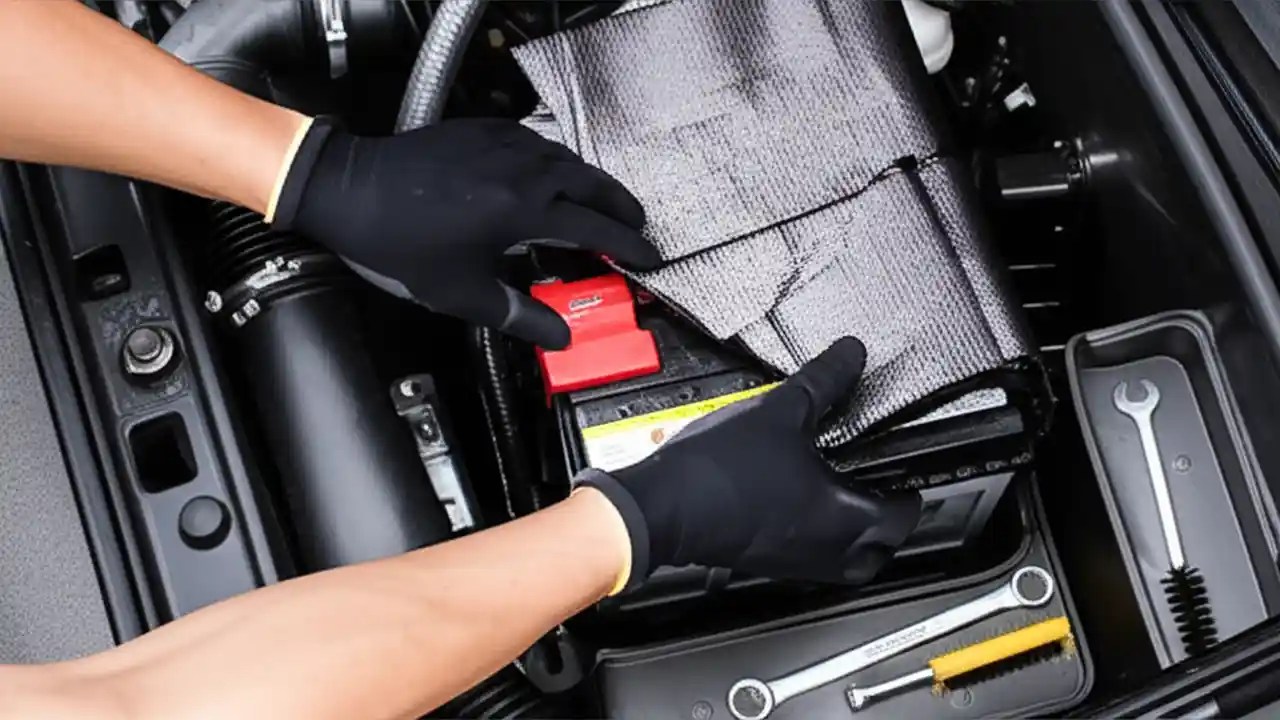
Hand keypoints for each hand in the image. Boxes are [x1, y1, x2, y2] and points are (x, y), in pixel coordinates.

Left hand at [270, 118, 659, 348]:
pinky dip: (556, 162)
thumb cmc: (397, 242)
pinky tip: (551, 175)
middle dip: (621, 207)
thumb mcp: (460, 293)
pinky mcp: (481, 132)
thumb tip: (559, 337)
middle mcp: (522, 169)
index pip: (595, 229)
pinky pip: (536, 142)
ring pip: (566, 160)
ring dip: (591, 184)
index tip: (647, 257)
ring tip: (600, 205)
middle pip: (593, 185)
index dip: (628, 246)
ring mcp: (502, 144)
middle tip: (636, 227)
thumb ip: (518, 315)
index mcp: (524, 210)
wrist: (348, 190)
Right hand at [581, 337, 921, 588]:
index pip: (903, 514)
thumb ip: (825, 380)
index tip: (911, 474)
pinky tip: (800, 505)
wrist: (665, 507)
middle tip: (886, 492)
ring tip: (848, 501)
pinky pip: (812, 558)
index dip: (912, 491)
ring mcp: (796, 561)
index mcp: (845, 515)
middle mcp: (827, 548)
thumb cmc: (722, 471)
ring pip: (846, 561)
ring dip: (856, 538)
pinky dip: (821, 539)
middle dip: (888, 524)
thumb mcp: (782, 410)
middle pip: (880, 551)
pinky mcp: (767, 562)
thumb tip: (851, 354)